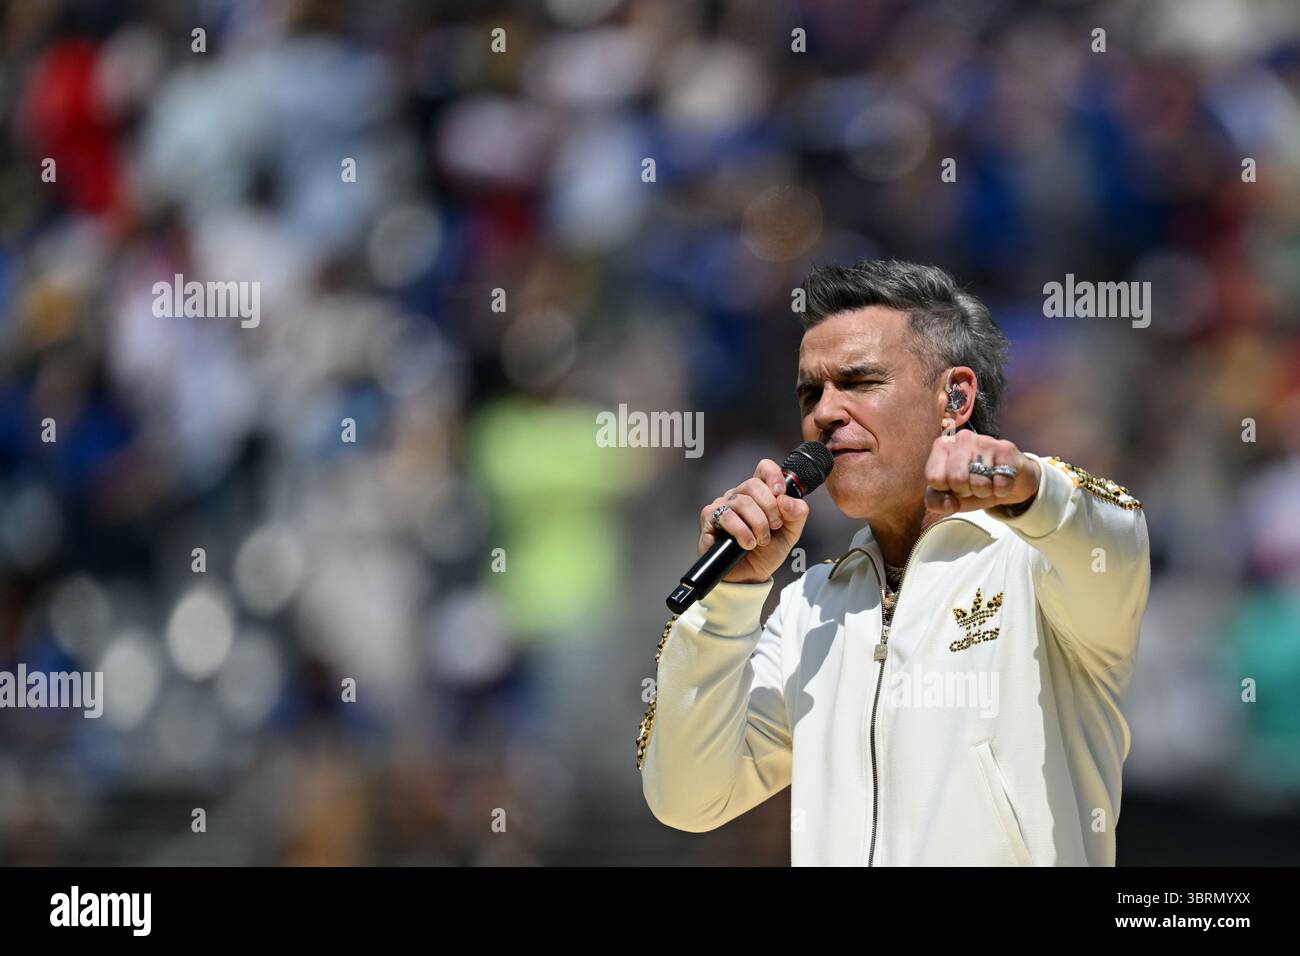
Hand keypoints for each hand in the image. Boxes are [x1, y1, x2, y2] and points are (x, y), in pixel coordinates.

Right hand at [698, 458, 809, 583]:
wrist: (749, 576)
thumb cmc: (766, 553)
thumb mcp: (790, 533)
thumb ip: (797, 513)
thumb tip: (786, 500)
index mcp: (759, 494)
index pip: (763, 468)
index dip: (773, 475)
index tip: (780, 493)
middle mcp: (739, 495)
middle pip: (753, 484)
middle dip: (769, 508)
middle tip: (774, 527)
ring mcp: (722, 505)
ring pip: (742, 501)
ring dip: (758, 524)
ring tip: (761, 540)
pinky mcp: (709, 519)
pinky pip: (727, 516)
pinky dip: (742, 532)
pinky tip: (747, 543)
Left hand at [923, 431, 1040, 515]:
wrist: (1008, 480)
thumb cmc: (973, 485)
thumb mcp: (950, 495)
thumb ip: (937, 501)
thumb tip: (950, 504)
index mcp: (942, 446)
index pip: (934, 478)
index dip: (946, 490)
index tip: (955, 485)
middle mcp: (962, 438)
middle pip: (957, 479)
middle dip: (966, 491)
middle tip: (973, 485)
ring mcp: (985, 440)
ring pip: (979, 482)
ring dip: (985, 491)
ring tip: (988, 482)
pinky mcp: (1006, 449)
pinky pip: (1000, 483)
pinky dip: (1001, 490)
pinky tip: (1001, 480)